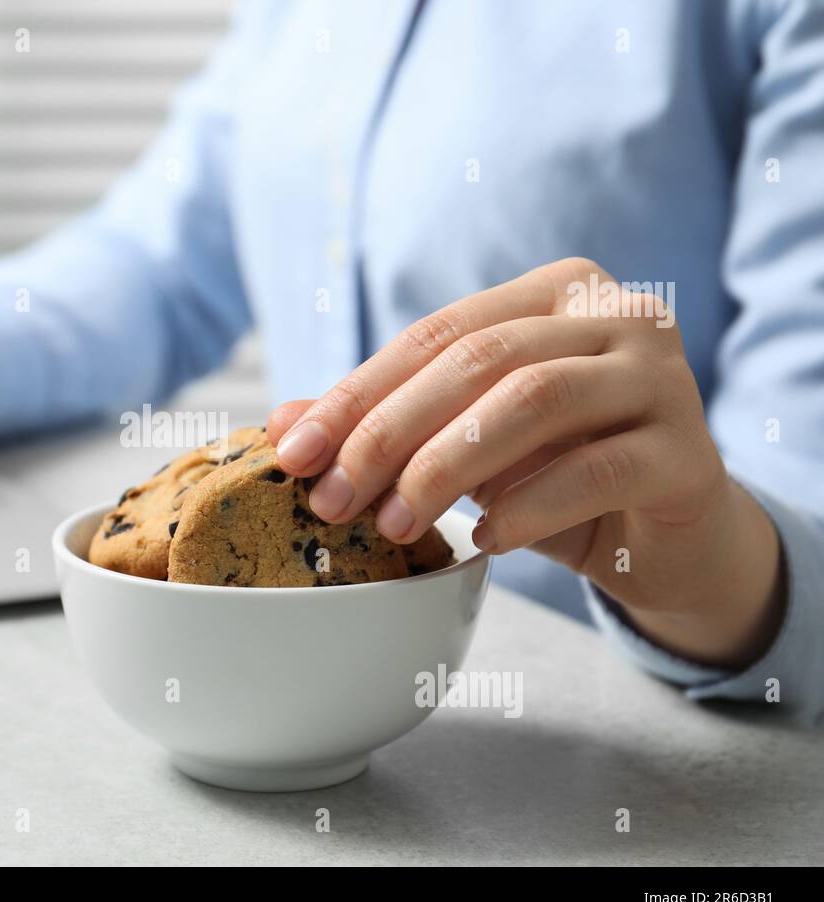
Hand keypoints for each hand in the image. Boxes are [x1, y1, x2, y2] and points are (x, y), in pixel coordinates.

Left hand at [268, 258, 783, 668]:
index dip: (356, 394)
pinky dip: (525, 507)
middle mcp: (619, 313)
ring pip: (534, 401)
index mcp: (555, 293)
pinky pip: (594, 471)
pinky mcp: (689, 452)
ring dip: (445, 467)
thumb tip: (281, 424)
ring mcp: (662, 378)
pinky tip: (484, 540)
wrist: (667, 535)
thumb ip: (384, 424)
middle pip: (479, 360)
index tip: (293, 452)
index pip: (435, 334)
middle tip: (334, 500)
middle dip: (389, 433)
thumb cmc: (556, 474)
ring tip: (395, 524)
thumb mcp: (463, 442)